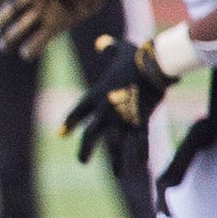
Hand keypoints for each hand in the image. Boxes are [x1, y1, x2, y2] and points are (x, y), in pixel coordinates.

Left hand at [61, 34, 176, 163]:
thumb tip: (101, 42)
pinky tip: (142, 166)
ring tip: (116, 174)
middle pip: (91, 135)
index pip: (78, 112)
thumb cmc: (138, 54)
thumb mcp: (120, 49)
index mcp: (97, 94)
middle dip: (86, 150)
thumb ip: (108, 48)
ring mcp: (122, 117)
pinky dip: (142, 154)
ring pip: (115, 145)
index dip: (70, 123)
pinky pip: (141, 142)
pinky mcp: (141, 120)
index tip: (62, 134)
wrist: (155, 62)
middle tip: (82, 161)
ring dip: (115, 161)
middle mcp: (105, 109)